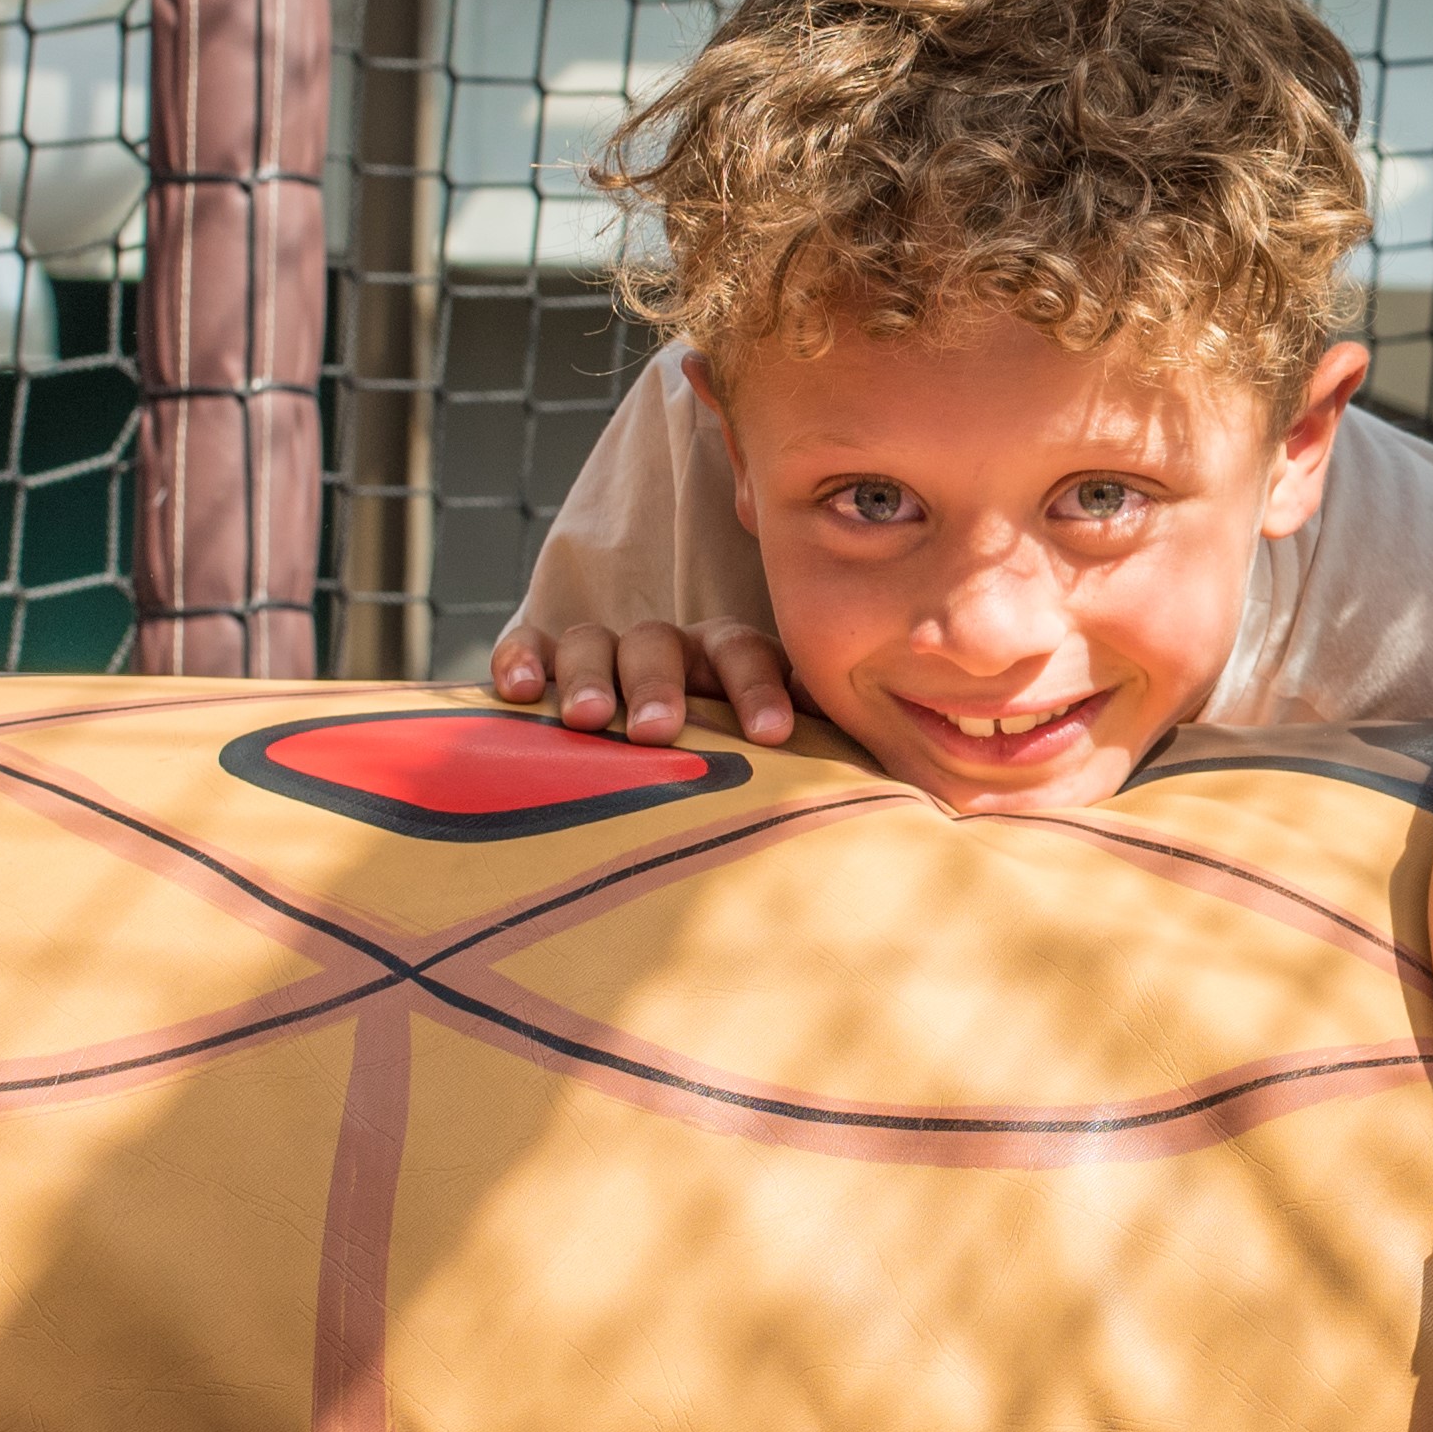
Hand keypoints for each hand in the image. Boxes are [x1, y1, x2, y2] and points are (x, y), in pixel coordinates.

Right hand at [489, 616, 798, 746]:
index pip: (749, 655)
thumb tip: (917, 789)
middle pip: (666, 645)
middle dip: (665, 687)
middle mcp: (669, 650)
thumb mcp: (781, 758)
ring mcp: (604, 651)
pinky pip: (529, 645)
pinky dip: (521, 659)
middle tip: (660, 733)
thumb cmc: (732, 764)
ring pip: (596, 642)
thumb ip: (828, 762)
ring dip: (592, 678)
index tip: (773, 736)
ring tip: (589, 721)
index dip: (759, 691)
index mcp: (730, 662)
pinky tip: (515, 691)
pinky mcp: (542, 662)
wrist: (653, 753)